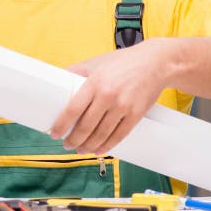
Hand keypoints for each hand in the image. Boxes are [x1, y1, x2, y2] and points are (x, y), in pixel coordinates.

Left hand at [49, 40, 171, 154]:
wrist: (156, 63)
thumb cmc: (124, 61)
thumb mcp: (97, 62)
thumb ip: (77, 70)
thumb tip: (58, 79)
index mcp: (95, 82)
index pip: (73, 109)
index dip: (62, 124)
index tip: (55, 133)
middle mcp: (108, 96)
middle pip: (86, 127)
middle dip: (73, 140)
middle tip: (66, 144)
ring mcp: (123, 107)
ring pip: (101, 135)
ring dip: (88, 146)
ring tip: (80, 149)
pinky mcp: (136, 115)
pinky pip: (119, 136)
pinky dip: (107, 146)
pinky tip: (98, 149)